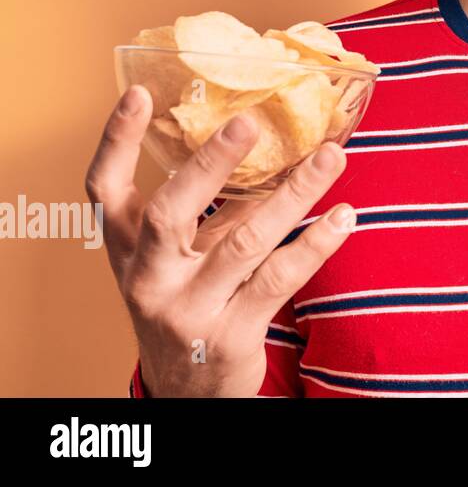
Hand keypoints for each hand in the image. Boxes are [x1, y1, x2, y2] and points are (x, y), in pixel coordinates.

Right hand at [86, 85, 355, 396]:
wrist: (188, 394)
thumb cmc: (191, 304)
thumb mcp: (184, 258)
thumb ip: (212, 210)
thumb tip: (272, 143)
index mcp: (130, 250)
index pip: (104, 190)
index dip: (116, 142)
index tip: (138, 94)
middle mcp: (150, 277)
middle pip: (170, 213)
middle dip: (211, 164)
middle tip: (249, 123)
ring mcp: (188, 308)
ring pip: (244, 242)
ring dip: (294, 194)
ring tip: (332, 158)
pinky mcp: (231, 334)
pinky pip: (280, 279)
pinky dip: (316, 243)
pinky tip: (343, 216)